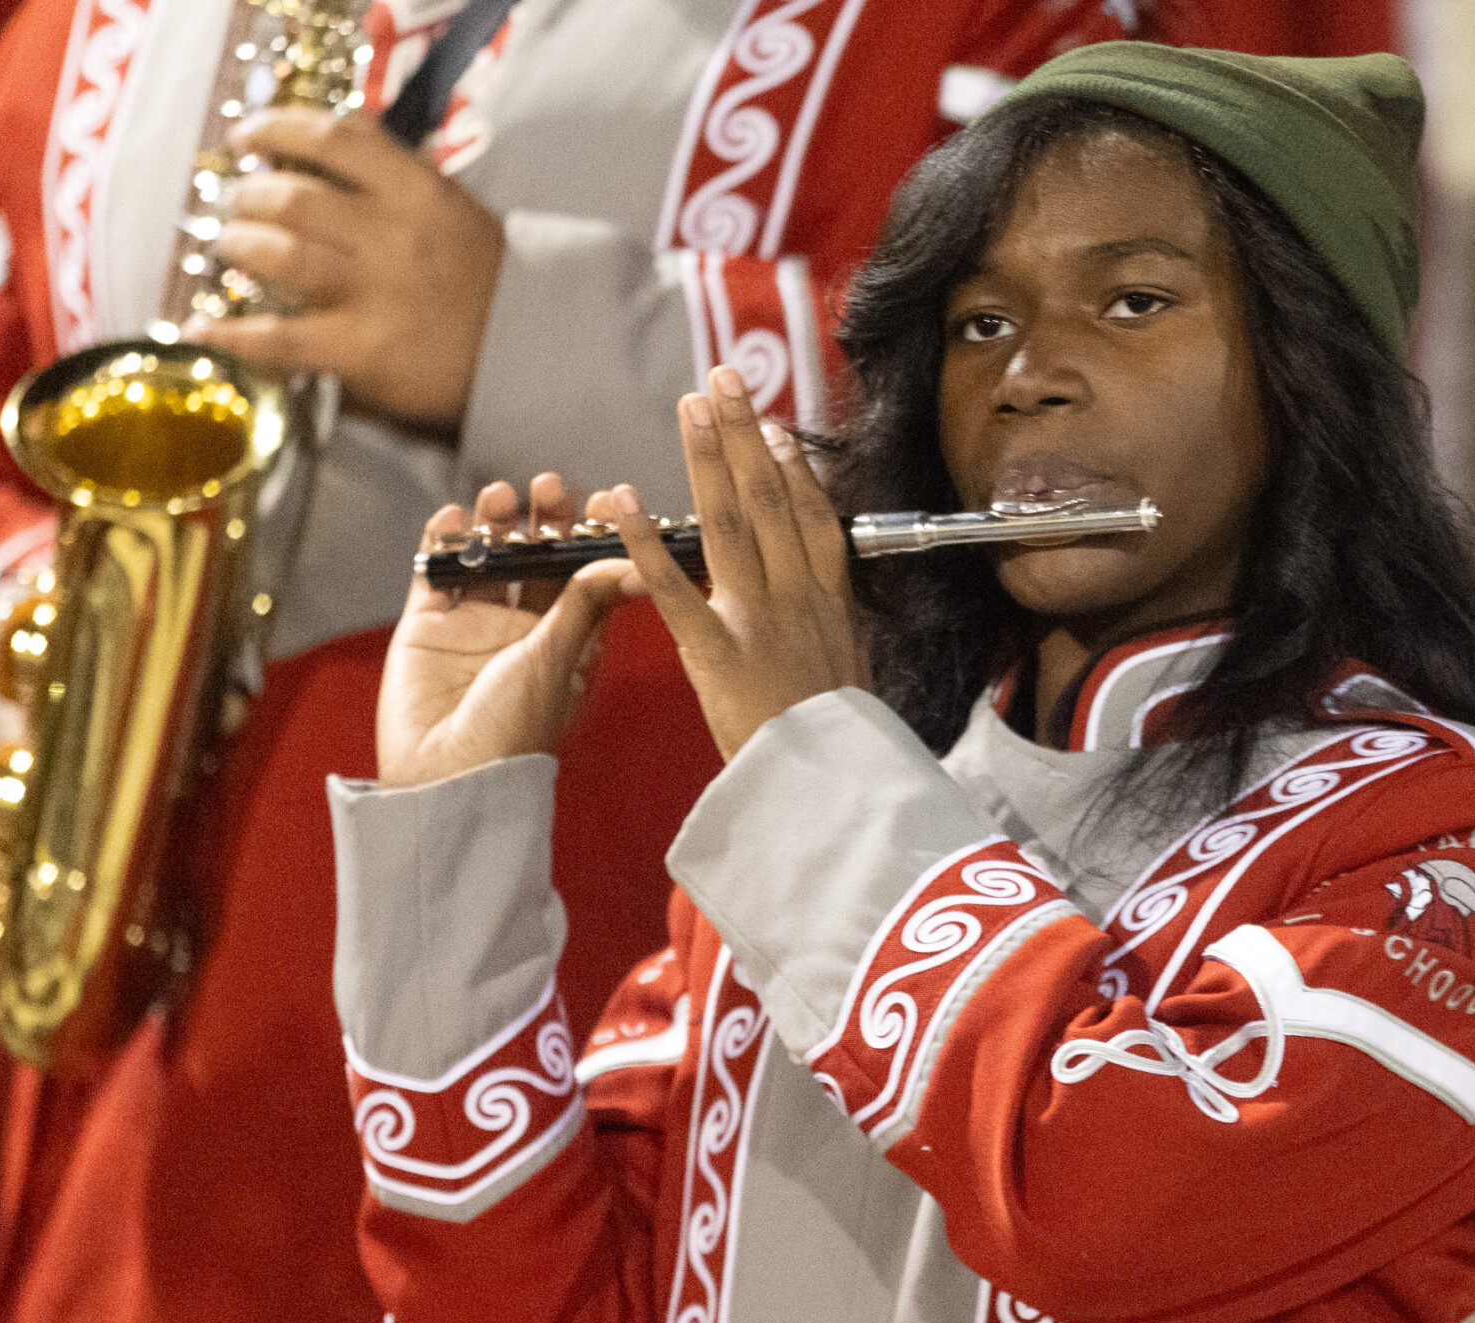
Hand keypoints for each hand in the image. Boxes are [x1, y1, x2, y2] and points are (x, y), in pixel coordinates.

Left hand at [185, 108, 504, 431]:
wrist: (541, 356)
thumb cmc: (495, 287)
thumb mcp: (457, 215)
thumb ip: (400, 190)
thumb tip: (334, 172)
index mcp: (420, 191)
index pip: (336, 138)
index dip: (278, 128)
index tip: (248, 135)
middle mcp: (393, 234)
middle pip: (294, 197)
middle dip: (249, 197)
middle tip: (236, 205)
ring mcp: (376, 293)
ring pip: (281, 255)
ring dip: (239, 247)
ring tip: (227, 247)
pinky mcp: (364, 351)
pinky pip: (282, 337)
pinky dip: (235, 333)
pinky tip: (203, 328)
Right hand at [377, 474, 634, 786]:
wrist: (445, 777)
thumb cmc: (513, 730)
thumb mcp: (557, 658)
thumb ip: (583, 603)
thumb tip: (631, 560)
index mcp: (568, 644)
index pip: (587, 577)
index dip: (594, 538)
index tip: (603, 500)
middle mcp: (524, 631)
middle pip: (538, 559)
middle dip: (544, 520)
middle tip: (549, 486)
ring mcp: (474, 626)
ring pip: (488, 558)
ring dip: (495, 523)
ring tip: (500, 496)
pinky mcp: (428, 627)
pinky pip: (437, 571)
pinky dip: (445, 541)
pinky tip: (455, 517)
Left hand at [608, 366, 867, 761]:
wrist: (834, 790)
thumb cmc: (840, 745)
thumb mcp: (852, 675)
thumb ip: (832, 633)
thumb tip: (829, 609)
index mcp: (830, 603)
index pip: (811, 517)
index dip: (791, 467)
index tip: (774, 427)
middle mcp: (797, 596)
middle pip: (769, 499)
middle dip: (746, 434)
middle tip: (724, 380)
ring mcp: (757, 618)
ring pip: (730, 523)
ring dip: (708, 458)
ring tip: (691, 406)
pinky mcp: (716, 650)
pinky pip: (674, 589)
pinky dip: (645, 541)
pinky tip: (623, 499)